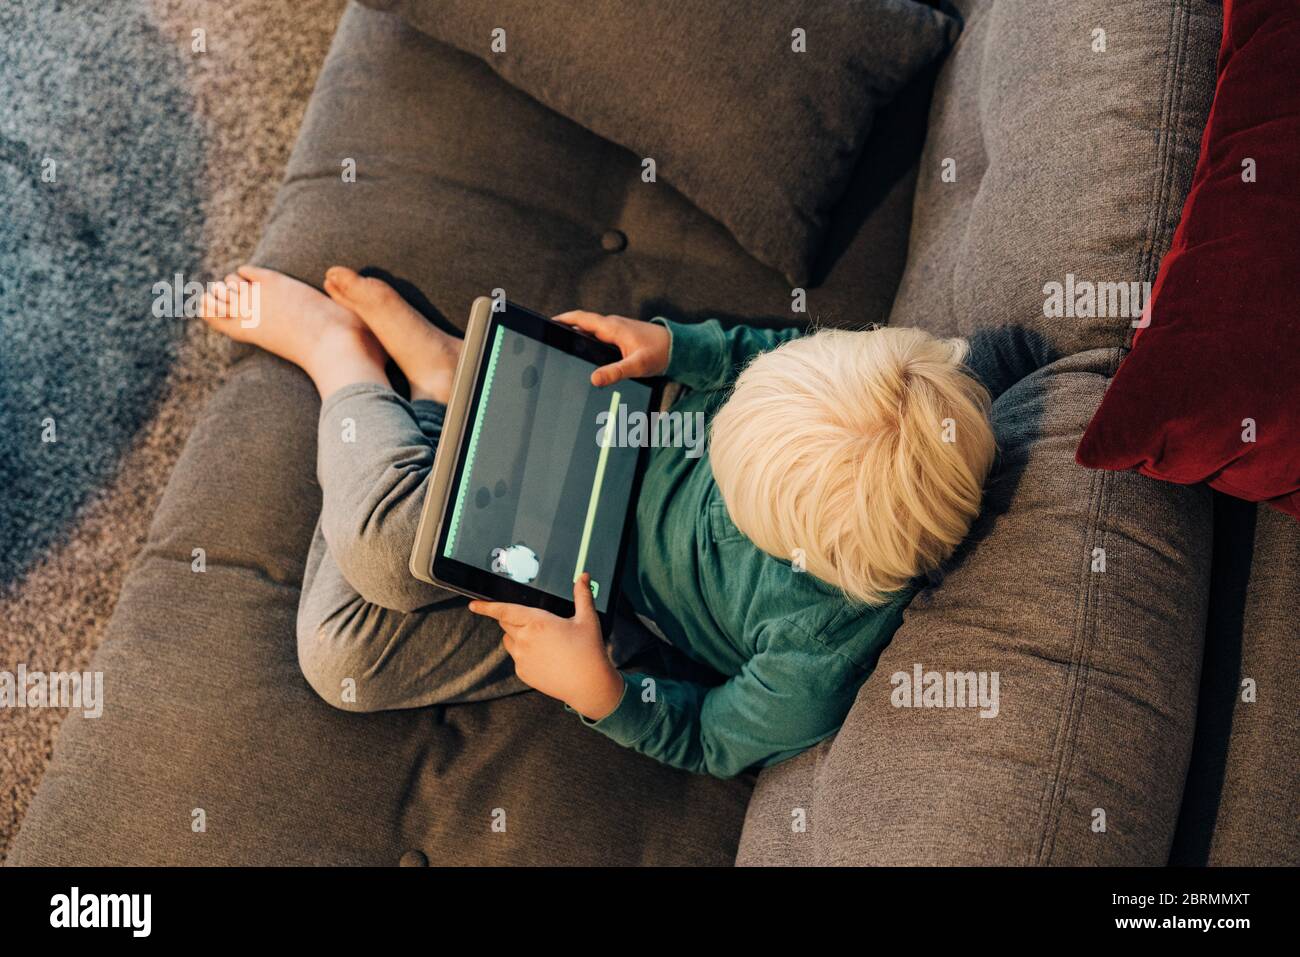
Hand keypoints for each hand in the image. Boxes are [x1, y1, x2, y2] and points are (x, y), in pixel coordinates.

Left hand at [467, 573, 624, 720]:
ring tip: (543, 641)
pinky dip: (524, 654)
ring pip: (509, 641)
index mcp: (537, 622)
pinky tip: (545, 657)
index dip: (486, 607)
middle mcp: (525, 640)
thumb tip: (583, 576)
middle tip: (536, 623)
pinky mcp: (523, 673)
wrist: (589, 685)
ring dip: (518, 636)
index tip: (473, 605)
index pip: (504, 611)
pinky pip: (516, 658)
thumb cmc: (589, 651)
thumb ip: (582, 595)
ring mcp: (522, 658)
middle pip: (506, 623)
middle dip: (514, 619)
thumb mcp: (587, 619)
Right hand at [553, 310, 670, 386]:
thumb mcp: (637, 365)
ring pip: (592, 331)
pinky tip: (588, 354)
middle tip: (552, 338)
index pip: (581, 318)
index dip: (563, 319)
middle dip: (567, 329)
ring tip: (565, 346)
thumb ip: (615, 372)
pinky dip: (590, 341)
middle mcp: (613, 326)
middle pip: (583, 324)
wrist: (680, 347)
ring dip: (578, 335)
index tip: (548, 323)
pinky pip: (601, 337)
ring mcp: (618, 330)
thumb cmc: (661, 352)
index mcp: (612, 327)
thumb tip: (594, 379)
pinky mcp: (623, 337)